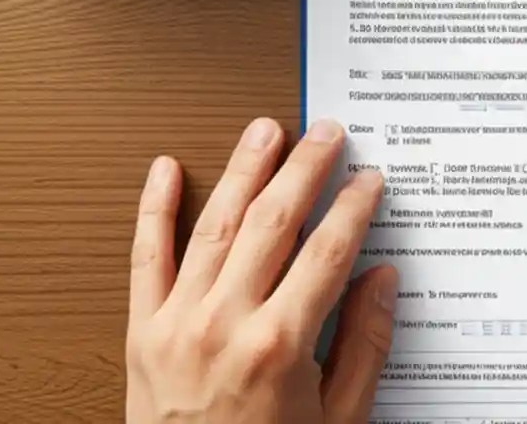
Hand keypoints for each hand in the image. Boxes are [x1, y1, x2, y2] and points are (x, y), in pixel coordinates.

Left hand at [125, 118, 396, 423]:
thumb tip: (383, 280)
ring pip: (215, 223)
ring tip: (265, 130)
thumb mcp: (339, 419)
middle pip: (273, 222)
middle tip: (327, 133)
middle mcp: (226, 323)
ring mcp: (178, 321)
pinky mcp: (143, 330)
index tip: (370, 179)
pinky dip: (153, 208)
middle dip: (305, 168)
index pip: (328, 250)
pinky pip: (145, 256)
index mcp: (280, 345)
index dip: (354, 206)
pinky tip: (165, 170)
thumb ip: (365, 345)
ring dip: (243, 170)